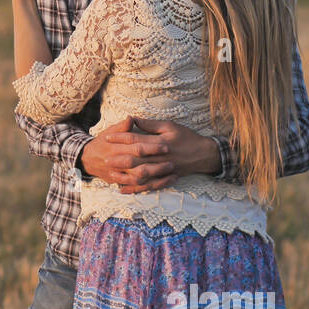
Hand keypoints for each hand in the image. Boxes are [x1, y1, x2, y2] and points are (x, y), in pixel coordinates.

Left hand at [80, 117, 222, 192]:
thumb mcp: (169, 126)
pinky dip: (134, 189)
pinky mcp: (164, 179)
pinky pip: (147, 186)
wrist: (204, 154)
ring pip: (139, 175)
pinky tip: (122, 190)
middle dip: (118, 159)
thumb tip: (133, 119)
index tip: (107, 137)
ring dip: (124, 176)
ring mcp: (162, 171)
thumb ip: (150, 124)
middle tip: (104, 158)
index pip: (135, 140)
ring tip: (110, 174)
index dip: (120, 138)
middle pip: (135, 159)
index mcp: (159, 143)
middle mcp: (159, 158)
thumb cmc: (187, 137)